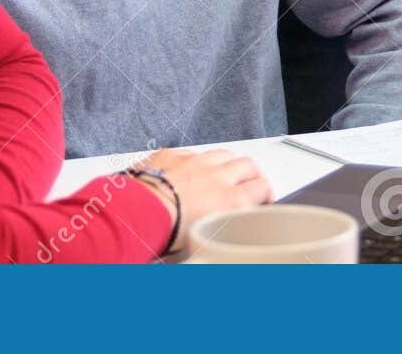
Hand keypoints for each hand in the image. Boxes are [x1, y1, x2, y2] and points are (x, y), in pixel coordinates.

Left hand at [130, 147, 271, 251]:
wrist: (135, 210)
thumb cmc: (165, 232)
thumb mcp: (200, 243)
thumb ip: (218, 235)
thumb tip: (216, 249)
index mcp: (230, 200)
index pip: (262, 187)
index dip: (266, 193)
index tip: (263, 199)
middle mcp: (217, 176)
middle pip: (248, 165)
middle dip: (252, 174)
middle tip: (248, 183)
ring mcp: (195, 160)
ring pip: (224, 153)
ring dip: (228, 162)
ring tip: (224, 173)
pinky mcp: (174, 153)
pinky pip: (193, 152)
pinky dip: (197, 160)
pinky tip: (191, 169)